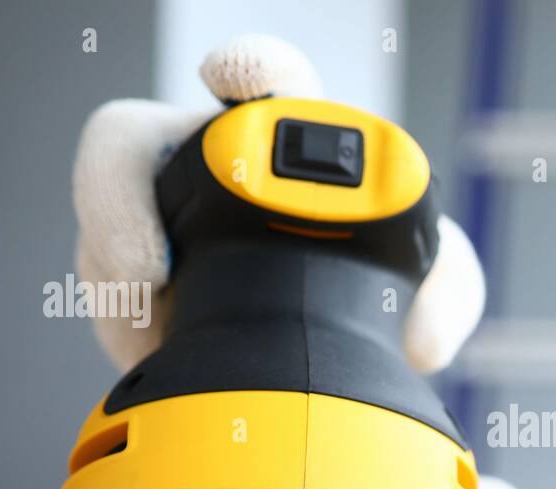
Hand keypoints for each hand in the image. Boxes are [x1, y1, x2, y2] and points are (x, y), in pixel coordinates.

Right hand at [73, 34, 484, 372]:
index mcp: (288, 140)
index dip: (246, 69)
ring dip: (117, 283)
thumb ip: (450, 292)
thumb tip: (424, 338)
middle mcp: (210, 163)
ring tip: (157, 330)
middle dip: (117, 198)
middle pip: (128, 144)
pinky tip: (157, 352)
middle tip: (147, 266)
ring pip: (106, 229)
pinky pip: (105, 293)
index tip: (229, 76)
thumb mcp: (433, 280)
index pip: (264, 79)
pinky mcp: (131, 277)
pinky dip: (124, 327)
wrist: (337, 329)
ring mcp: (159, 218)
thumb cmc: (381, 274)